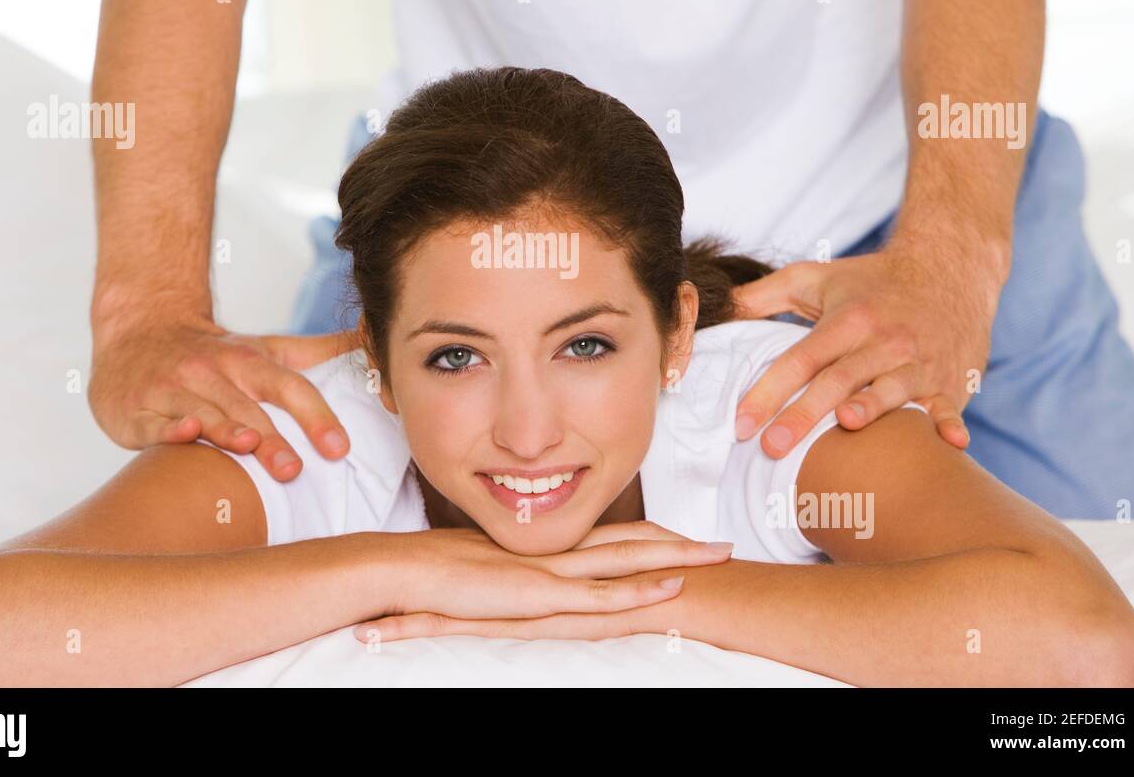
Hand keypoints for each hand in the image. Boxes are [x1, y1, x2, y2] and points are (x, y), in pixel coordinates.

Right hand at [89, 309, 362, 480]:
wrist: (139, 329)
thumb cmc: (214, 351)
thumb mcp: (266, 347)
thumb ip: (318, 354)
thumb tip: (370, 342)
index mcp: (248, 362)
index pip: (289, 389)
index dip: (315, 416)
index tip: (339, 447)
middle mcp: (212, 373)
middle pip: (249, 409)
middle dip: (272, 439)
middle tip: (295, 470)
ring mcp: (173, 390)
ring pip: (203, 414)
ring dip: (226, 431)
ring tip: (248, 448)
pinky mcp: (137, 410)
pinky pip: (153, 422)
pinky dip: (168, 428)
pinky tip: (183, 433)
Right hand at [355, 521, 728, 643]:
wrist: (408, 570)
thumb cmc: (441, 574)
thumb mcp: (493, 576)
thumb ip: (520, 578)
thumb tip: (534, 585)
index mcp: (552, 549)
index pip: (615, 537)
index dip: (653, 536)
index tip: (685, 537)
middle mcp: (561, 554)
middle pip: (634, 541)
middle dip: (681, 542)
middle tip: (724, 544)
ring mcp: (555, 572)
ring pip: (628, 561)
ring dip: (677, 557)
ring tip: (717, 554)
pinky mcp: (542, 595)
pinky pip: (600, 595)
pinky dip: (638, 590)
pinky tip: (669, 586)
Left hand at [731, 240, 1005, 456]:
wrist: (949, 267)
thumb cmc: (871, 281)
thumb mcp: (815, 277)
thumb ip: (764, 295)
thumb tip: (718, 307)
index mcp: (848, 320)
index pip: (800, 359)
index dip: (769, 390)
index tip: (741, 423)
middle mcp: (883, 341)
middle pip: (838, 381)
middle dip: (804, 414)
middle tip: (771, 447)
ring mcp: (918, 362)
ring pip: (892, 390)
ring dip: (872, 408)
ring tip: (846, 427)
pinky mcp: (950, 381)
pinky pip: (950, 405)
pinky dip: (949, 424)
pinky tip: (949, 445)